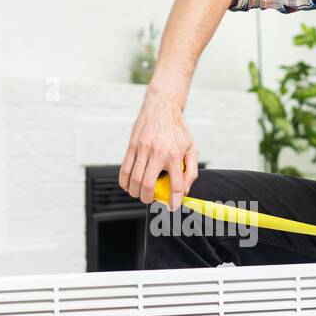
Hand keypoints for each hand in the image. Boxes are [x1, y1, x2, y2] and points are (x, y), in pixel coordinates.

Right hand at [119, 83, 197, 208]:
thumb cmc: (178, 130)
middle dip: (148, 198)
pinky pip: (124, 169)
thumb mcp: (192, 148)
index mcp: (173, 155)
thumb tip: (184, 190)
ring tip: (139, 193)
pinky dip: (124, 182)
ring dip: (135, 192)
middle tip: (150, 199)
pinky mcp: (132, 147)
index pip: (175, 184)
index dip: (174, 200)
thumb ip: (191, 171)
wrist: (162, 108)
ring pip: (133, 179)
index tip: (172, 206)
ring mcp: (142, 149)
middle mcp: (157, 153)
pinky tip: (129, 185)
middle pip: (147, 184)